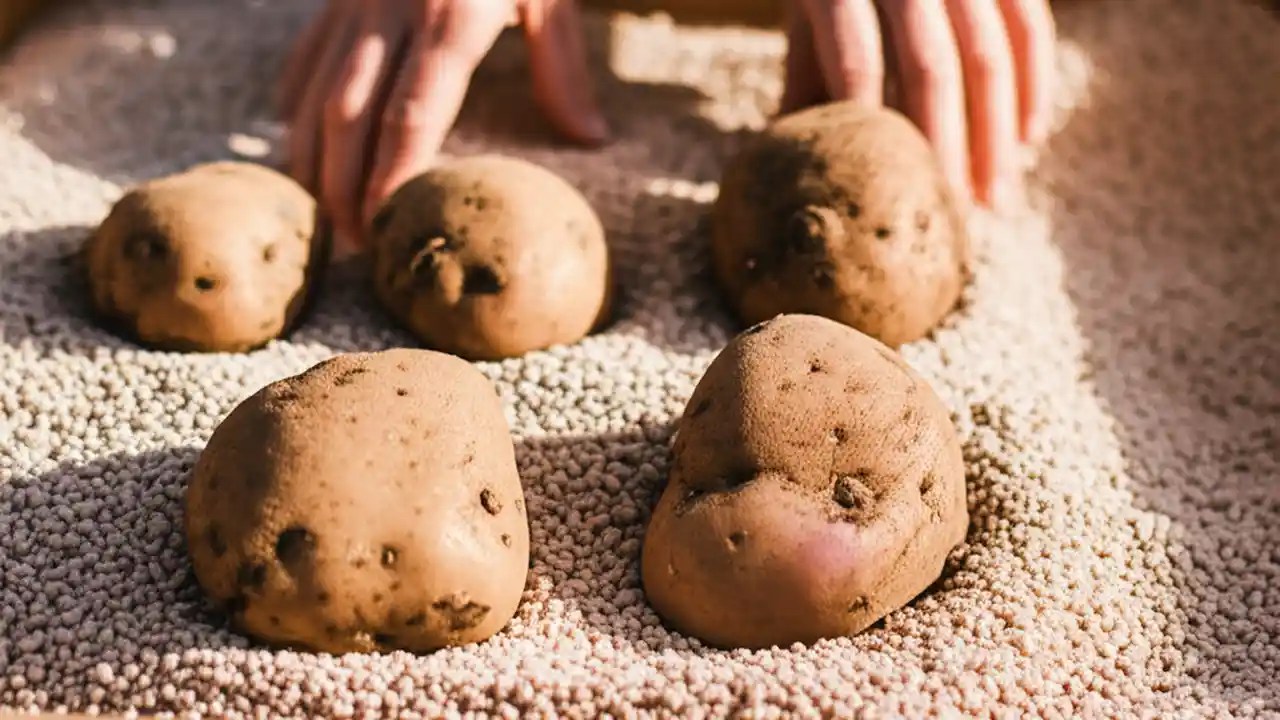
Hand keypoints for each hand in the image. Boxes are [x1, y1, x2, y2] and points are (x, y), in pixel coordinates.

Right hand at [278, 0, 607, 249]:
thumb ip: (563, 65)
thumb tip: (589, 139)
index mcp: (451, 17)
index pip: (412, 115)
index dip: (392, 177)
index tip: (388, 227)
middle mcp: (392, 10)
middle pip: (351, 116)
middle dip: (346, 186)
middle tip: (354, 247)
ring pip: (316, 90)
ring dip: (313, 158)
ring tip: (322, 215)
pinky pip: (308, 53)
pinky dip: (296, 101)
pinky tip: (295, 139)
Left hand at [782, 0, 1055, 207]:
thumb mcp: (807, 21)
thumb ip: (806, 84)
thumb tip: (801, 170)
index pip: (857, 60)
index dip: (873, 127)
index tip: (885, 190)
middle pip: (930, 68)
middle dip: (944, 149)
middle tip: (949, 211)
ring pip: (987, 55)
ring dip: (994, 135)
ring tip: (992, 198)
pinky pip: (1030, 25)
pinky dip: (1033, 85)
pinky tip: (1028, 141)